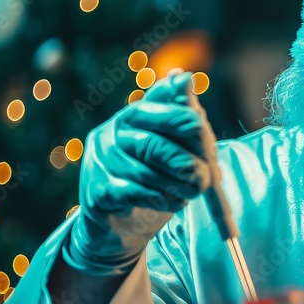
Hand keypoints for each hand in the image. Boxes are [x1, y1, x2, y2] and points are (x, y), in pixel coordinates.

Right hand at [63, 72, 214, 275]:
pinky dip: (161, 200)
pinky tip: (173, 204)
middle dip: (187, 164)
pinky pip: (134, 193)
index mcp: (134, 115)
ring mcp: (100, 161)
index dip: (190, 125)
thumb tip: (184, 77)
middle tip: (207, 180)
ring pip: (146, 172)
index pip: (164, 106)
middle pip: (155, 143)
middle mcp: (112, 132)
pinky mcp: (96, 191)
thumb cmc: (152, 180)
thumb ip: (182, 120)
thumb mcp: (171, 148)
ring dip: (177, 186)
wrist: (118, 225)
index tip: (207, 141)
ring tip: (191, 194)